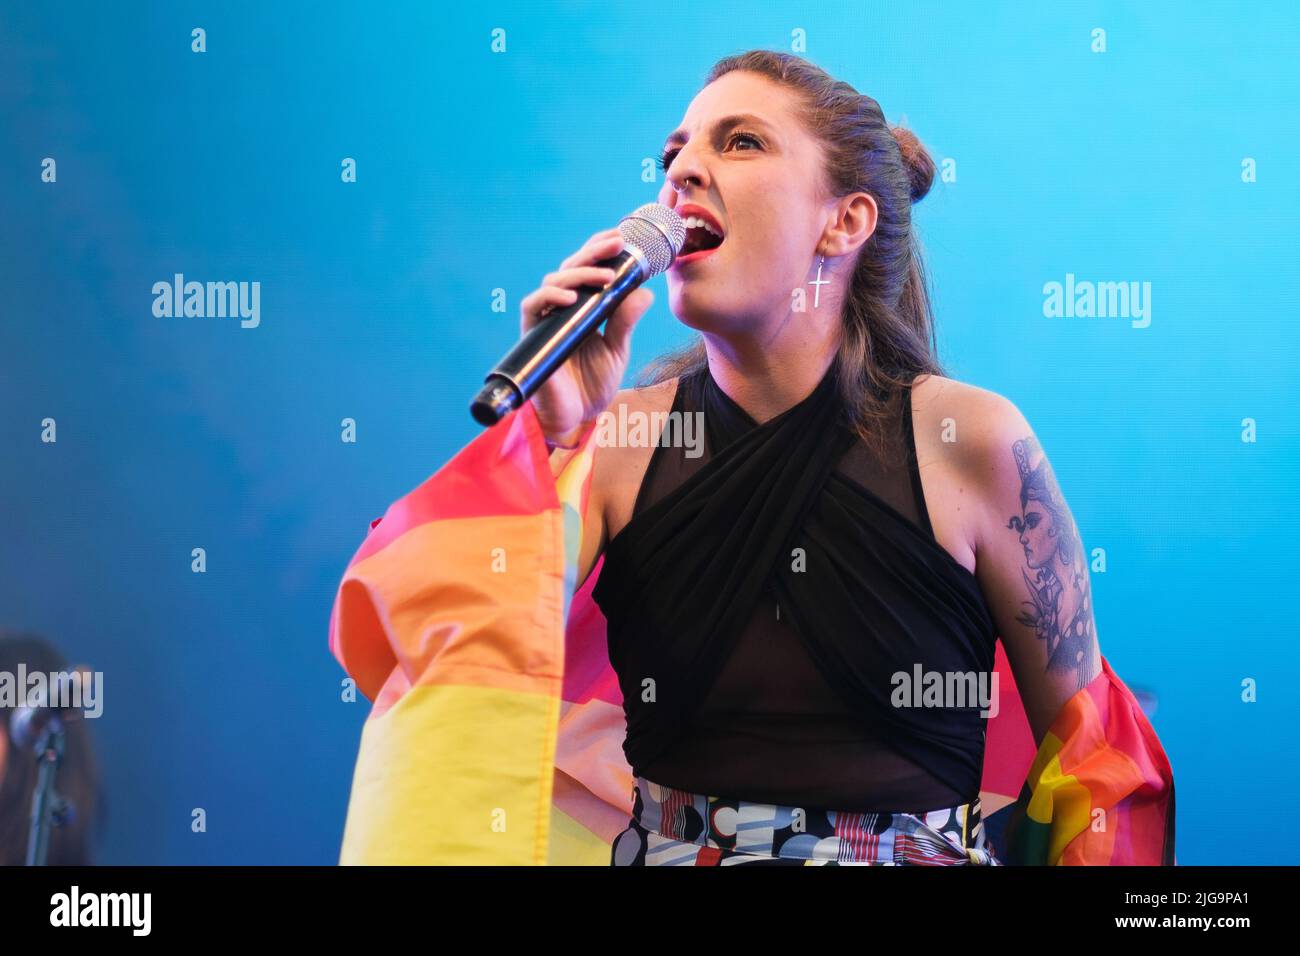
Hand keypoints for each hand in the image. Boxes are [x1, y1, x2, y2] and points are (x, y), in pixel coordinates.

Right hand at [520, 228, 654, 443]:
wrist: (575, 418)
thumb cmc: (593, 385)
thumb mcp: (618, 349)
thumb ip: (626, 321)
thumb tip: (645, 293)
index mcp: (585, 306)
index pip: (590, 267)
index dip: (602, 248)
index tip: (624, 236)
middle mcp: (564, 307)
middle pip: (572, 267)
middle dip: (594, 251)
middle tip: (618, 243)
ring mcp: (547, 319)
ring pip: (554, 281)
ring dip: (579, 273)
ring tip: (604, 276)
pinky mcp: (533, 334)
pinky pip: (533, 306)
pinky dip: (549, 297)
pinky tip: (570, 298)